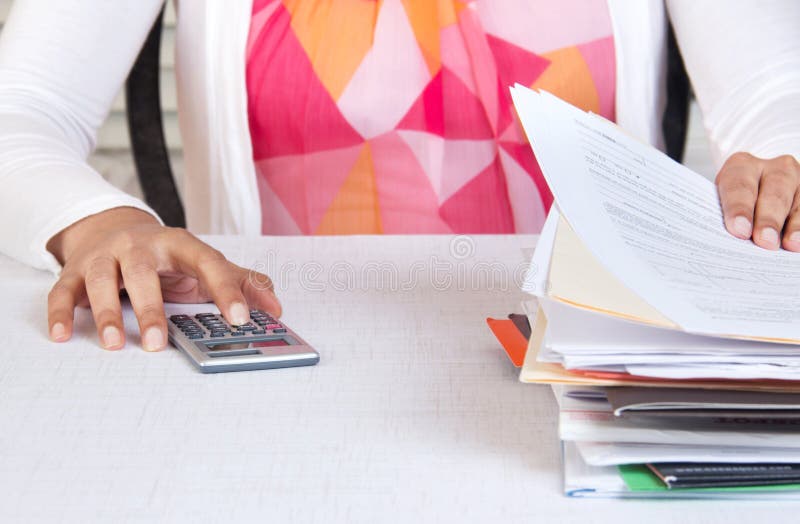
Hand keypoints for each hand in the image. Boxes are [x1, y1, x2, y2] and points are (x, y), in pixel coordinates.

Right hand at [46, 207, 280, 350]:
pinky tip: (63, 336)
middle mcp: (139, 245)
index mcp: (179, 243)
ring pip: (100, 279)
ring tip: (115, 345)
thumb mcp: (203, 265)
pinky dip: (60, 312)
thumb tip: (275, 308)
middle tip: (158, 344)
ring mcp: (105, 256)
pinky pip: (63, 290)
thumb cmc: (167, 257)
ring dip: (104, 313)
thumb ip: (241, 283)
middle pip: (142, 271)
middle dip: (150, 308)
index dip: (226, 289)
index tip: (240, 319)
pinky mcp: (75, 270)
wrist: (114, 229)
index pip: (208, 262)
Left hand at [717, 152, 799, 249]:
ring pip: (798, 202)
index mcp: (742, 166)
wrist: (758, 190)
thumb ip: (728, 218)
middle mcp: (774, 169)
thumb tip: (735, 239)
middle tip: (765, 241)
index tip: (740, 230)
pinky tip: (799, 241)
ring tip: (790, 244)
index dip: (740, 209)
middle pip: (773, 194)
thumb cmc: (736, 201)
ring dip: (794, 225)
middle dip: (769, 219)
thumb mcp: (724, 203)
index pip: (739, 187)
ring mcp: (798, 179)